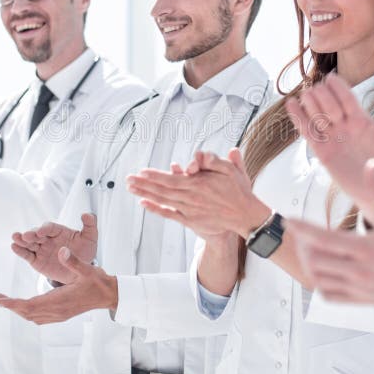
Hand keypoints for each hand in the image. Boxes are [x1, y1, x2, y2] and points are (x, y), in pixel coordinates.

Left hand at [0, 247, 117, 323]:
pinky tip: (26, 305)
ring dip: (18, 309)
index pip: (29, 305)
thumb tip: (61, 250)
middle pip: (27, 312)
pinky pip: (39, 317)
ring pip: (32, 316)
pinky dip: (28, 311)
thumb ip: (73, 261)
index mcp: (60, 301)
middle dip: (10, 305)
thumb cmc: (99, 282)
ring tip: (6, 300)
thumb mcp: (87, 269)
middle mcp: (57, 311)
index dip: (11, 303)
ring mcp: (59, 315)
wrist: (109, 296)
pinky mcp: (62, 314)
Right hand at [11, 214, 97, 283]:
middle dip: (31, 234)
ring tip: (15, 237)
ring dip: (22, 240)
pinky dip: (20, 251)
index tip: (41, 231)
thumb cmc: (85, 251)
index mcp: (59, 231)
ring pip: (30, 243)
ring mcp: (41, 249)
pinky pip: (27, 255)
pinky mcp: (36, 260)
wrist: (80, 269)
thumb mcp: (90, 237)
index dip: (45, 228)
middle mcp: (48, 238)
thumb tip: (87, 214)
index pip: (50, 228)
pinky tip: (14, 246)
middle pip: (37, 234)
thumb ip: (90, 225)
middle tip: (26, 235)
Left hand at [126, 148, 270, 238]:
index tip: (142, 172)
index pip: (172, 179)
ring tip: (131, 188)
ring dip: (146, 194)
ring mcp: (190, 210)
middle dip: (144, 184)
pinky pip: (170, 214)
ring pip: (163, 200)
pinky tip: (144, 204)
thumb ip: (219, 160)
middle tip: (128, 179)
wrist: (244, 216)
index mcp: (200, 184)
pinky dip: (156, 209)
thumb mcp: (233, 170)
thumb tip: (207, 153)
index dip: (155, 176)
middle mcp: (192, 198)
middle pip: (163, 190)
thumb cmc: (239, 191)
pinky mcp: (191, 220)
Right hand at [286, 74, 373, 226]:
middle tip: (323, 98)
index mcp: (362, 119)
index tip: (331, 78)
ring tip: (307, 96)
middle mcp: (344, 126)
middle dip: (323, 97)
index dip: (338, 87)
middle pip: (327, 102)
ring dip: (310, 103)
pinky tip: (291, 104)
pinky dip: (298, 118)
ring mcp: (332, 138)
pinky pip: (308, 132)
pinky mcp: (322, 152)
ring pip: (316, 115)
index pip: (346, 97)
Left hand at [286, 160, 373, 304]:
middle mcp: (360, 272)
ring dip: (309, 263)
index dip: (302, 228)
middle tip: (300, 232)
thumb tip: (369, 164)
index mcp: (367, 249)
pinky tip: (323, 269)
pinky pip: (331, 296)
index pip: (323, 238)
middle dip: (302, 244)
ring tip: (309, 248)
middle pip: (315, 260)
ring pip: (319, 279)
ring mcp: (361, 289)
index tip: (288, 220)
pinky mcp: (364, 300)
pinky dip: (320, 284)